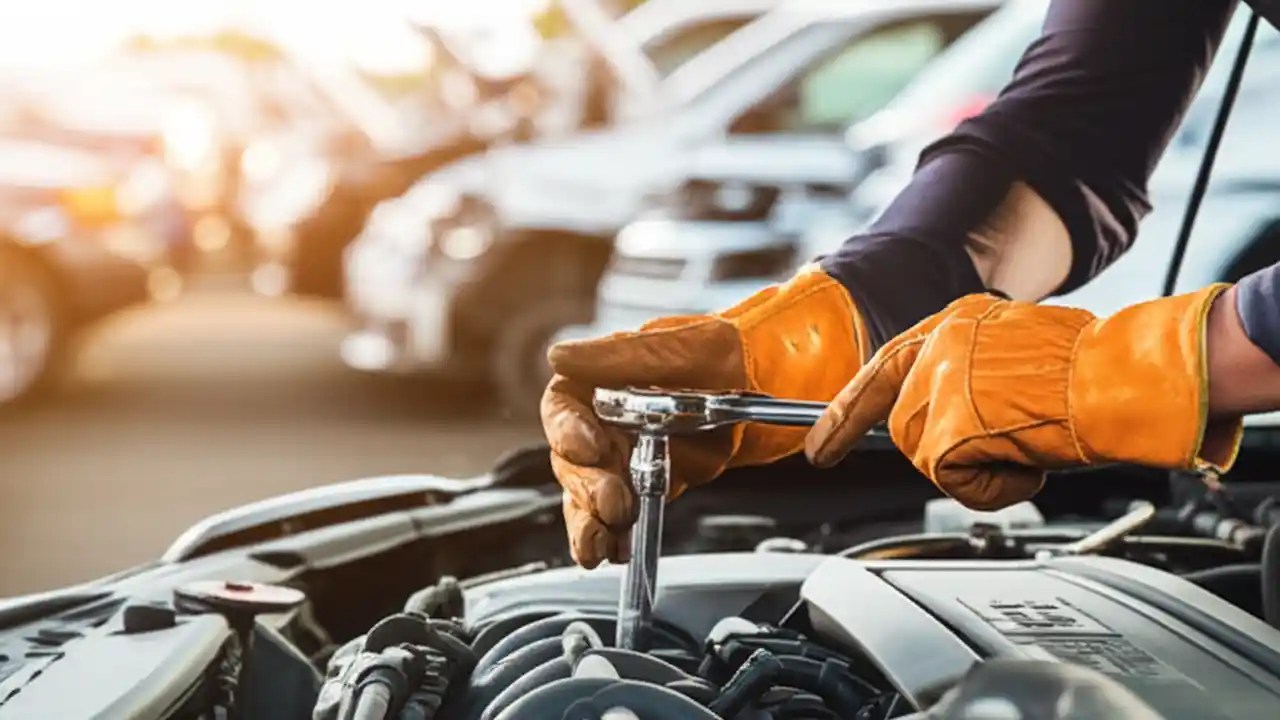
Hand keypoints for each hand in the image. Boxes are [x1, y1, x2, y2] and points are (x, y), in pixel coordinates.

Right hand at [542, 269, 866, 566]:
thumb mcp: (691, 345)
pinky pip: (630, 512)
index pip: (566, 406)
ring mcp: (635, 451)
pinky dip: (621, 535)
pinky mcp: (660, 480)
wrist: (792, 376)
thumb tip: (561, 356)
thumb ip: (626, 356)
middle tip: (613, 503)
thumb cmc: (744, 347)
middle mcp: (615, 415)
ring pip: (594, 493)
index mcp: (611, 376)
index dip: (567, 429)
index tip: (587, 446)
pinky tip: (621, 550)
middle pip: (575, 459)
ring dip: (592, 522)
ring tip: (599, 545)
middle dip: (587, 487)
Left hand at [805, 287, 1242, 509]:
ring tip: (1024, 448)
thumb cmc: (1092, 373)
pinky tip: (1026, 462)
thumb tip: (959, 420)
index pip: (882, 369)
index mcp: (956, 324)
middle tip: (1001, 447)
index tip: (817, 445)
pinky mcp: (949, 425)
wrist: (1121, 378)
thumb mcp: (1016, 356)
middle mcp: (939, 347)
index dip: (846, 413)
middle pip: (902, 424)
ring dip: (972, 467)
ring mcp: (939, 384)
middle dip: (942, 450)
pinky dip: (990, 486)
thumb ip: (972, 380)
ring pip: (922, 454)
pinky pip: (950, 479)